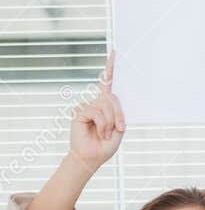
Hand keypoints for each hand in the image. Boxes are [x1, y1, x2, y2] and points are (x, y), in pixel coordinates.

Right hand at [68, 54, 124, 170]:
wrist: (93, 156)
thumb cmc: (107, 143)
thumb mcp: (119, 127)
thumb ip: (118, 111)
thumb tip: (115, 98)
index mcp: (108, 105)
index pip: (109, 83)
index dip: (111, 68)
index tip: (116, 53)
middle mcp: (97, 102)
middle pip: (113, 98)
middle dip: (119, 114)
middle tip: (119, 128)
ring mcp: (87, 106)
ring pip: (106, 106)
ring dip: (110, 122)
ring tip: (105, 133)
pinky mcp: (79, 111)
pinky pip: (96, 112)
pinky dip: (102, 124)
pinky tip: (98, 131)